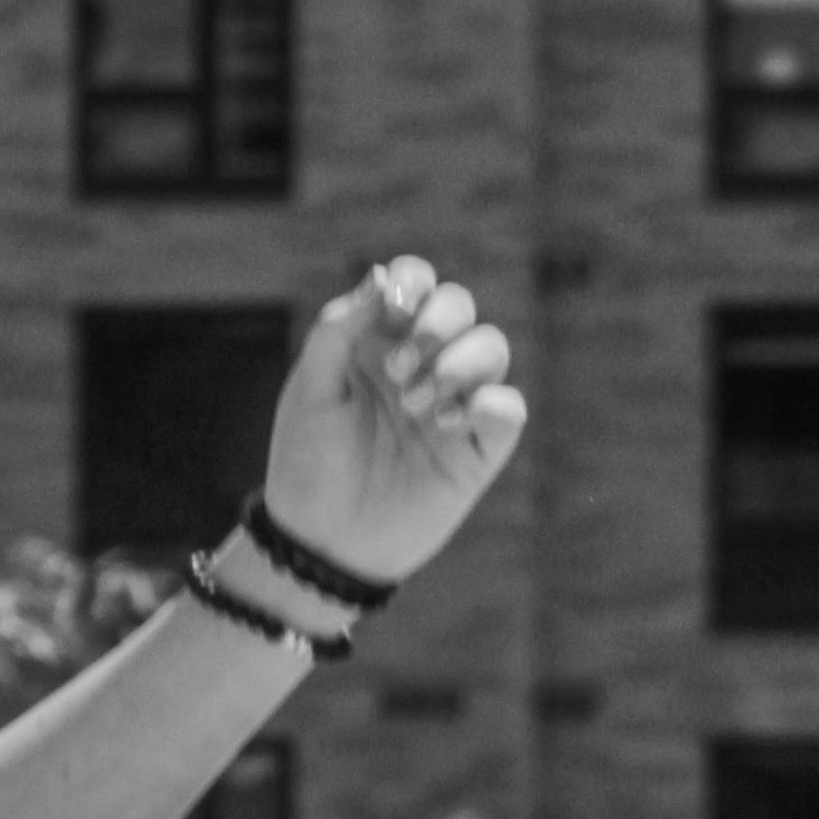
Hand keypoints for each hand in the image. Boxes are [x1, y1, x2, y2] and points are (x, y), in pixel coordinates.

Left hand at [258, 256, 525, 593]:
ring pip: (492, 348)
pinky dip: (487, 404)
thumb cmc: (309, 462)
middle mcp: (423, 365)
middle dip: (437, 323)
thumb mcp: (310, 388)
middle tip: (398, 367)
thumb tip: (382, 278)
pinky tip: (444, 425)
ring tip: (414, 404)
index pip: (416, 285)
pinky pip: (509, 407)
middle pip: (459, 307)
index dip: (414, 282)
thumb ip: (340, 329)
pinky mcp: (477, 449)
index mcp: (381, 343)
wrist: (320, 540)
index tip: (395, 307)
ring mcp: (454, 404)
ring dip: (457, 363)